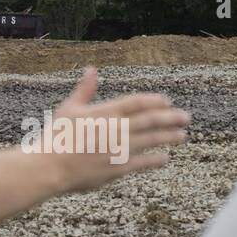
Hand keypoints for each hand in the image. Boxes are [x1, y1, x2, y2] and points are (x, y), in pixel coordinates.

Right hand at [46, 67, 189, 192]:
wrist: (49, 166)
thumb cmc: (56, 136)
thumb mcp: (69, 108)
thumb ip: (84, 89)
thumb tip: (91, 69)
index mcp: (105, 112)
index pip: (137, 102)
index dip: (155, 101)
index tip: (167, 101)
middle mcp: (116, 128)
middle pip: (151, 120)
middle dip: (171, 118)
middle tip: (186, 117)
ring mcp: (118, 149)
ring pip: (151, 140)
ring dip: (169, 137)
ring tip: (182, 135)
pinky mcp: (117, 168)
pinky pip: (142, 163)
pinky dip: (155, 160)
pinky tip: (165, 158)